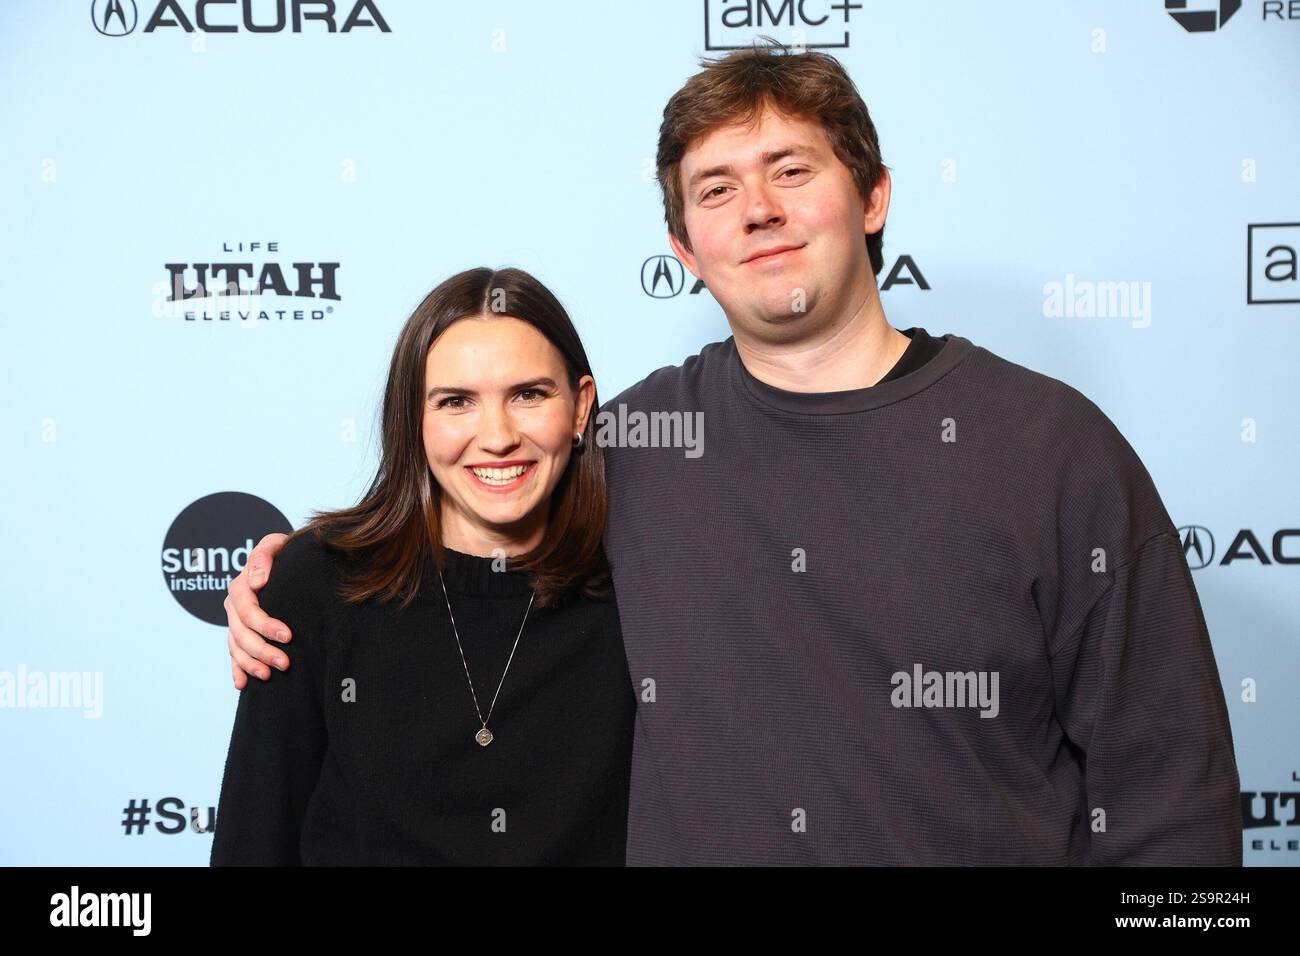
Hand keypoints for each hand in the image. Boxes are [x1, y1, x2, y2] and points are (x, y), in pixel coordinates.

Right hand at [225, 532, 290, 688]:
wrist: (288, 562)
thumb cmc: (285, 552)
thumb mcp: (276, 545)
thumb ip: (264, 556)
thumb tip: (256, 581)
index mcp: (241, 586)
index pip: (247, 610)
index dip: (265, 625)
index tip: (288, 635)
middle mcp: (234, 605)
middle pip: (241, 634)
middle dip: (262, 651)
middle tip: (285, 663)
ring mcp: (235, 621)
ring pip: (237, 647)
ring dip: (251, 664)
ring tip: (269, 676)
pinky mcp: (240, 633)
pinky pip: (233, 654)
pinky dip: (237, 669)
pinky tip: (242, 684)